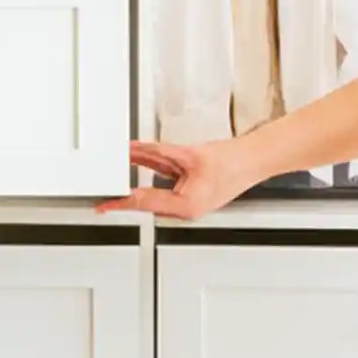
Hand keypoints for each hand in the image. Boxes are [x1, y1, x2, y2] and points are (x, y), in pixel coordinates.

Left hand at [96, 140, 257, 219]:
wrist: (253, 160)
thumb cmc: (232, 163)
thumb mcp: (189, 155)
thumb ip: (160, 153)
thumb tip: (137, 150)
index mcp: (184, 206)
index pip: (144, 202)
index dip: (121, 202)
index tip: (105, 206)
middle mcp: (184, 207)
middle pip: (146, 197)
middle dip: (124, 188)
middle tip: (104, 188)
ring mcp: (186, 200)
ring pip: (153, 185)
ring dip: (137, 171)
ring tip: (118, 162)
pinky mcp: (189, 189)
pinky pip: (163, 178)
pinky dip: (150, 166)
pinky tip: (138, 155)